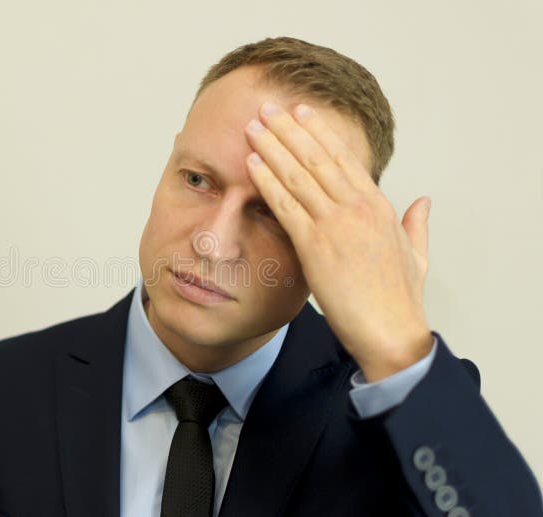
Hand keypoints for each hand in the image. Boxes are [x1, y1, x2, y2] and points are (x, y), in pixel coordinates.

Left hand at [244, 102, 433, 381]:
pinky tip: (252, 164)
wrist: (391, 331)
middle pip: (317, 158)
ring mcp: (336, 224)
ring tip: (253, 125)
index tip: (300, 112)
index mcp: (379, 206)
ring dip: (273, 147)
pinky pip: (286, 205)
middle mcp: (357, 207)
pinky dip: (267, 182)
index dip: (318, 133)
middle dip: (289, 129)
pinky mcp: (315, 246)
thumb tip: (423, 201)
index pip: (343, 158)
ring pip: (299, 175)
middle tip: (267, 106)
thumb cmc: (400, 299)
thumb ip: (417, 224)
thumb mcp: (417, 255)